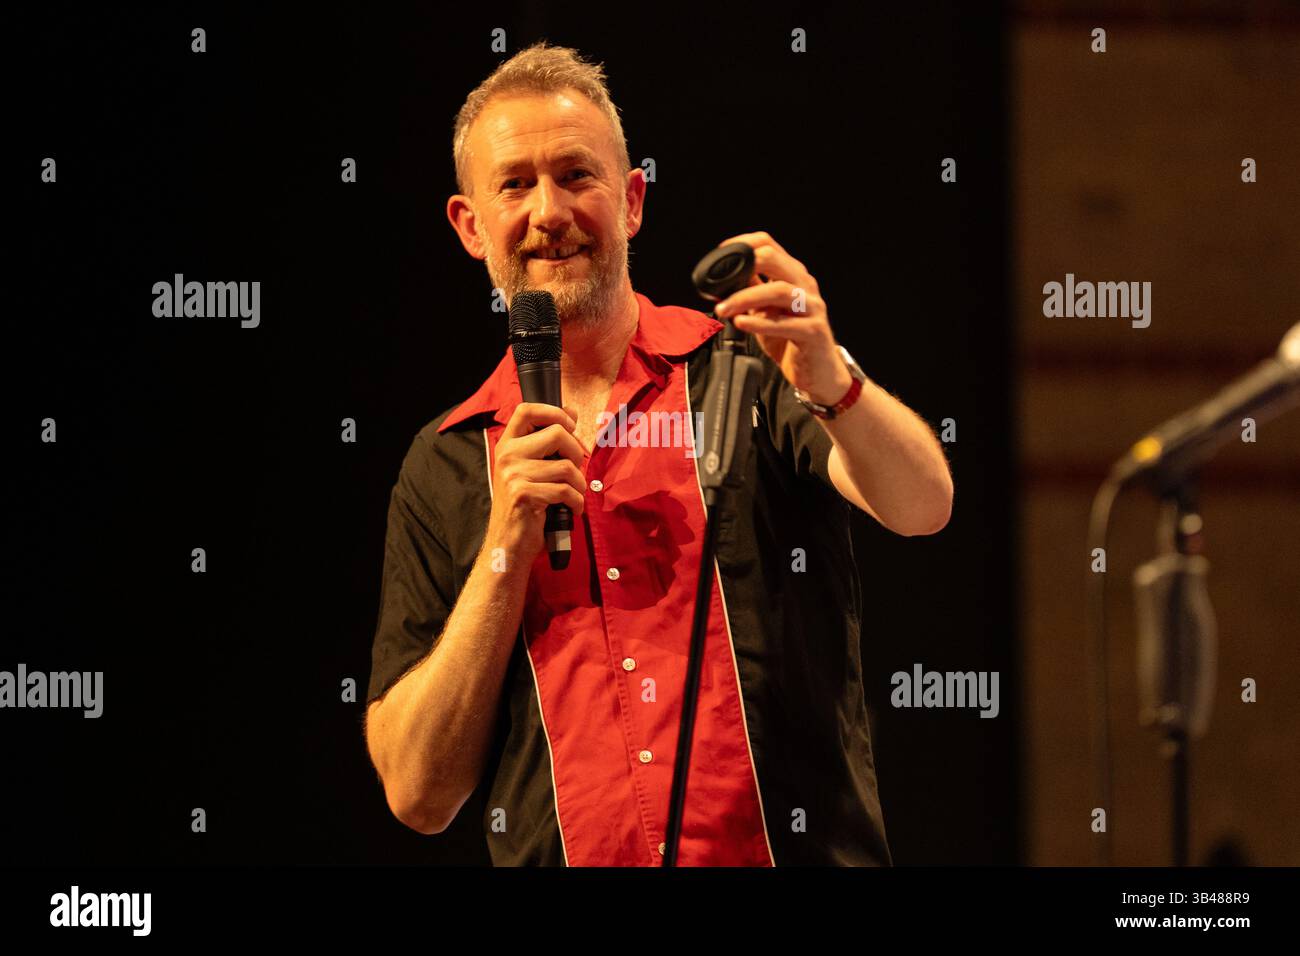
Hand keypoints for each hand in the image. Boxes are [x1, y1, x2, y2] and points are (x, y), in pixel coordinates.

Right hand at [484, 403, 587, 564]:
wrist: (506, 545)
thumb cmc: (524, 508)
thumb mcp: (529, 471)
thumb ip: (546, 443)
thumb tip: (571, 412)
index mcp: (507, 445)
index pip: (526, 409)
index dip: (554, 411)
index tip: (570, 425)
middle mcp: (507, 456)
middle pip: (557, 433)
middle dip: (576, 453)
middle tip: (573, 472)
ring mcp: (513, 475)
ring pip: (566, 466)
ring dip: (579, 485)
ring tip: (573, 496)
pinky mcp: (524, 494)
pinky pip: (565, 490)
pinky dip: (576, 502)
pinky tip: (571, 509)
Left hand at [711, 232, 851, 405]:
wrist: (818, 373)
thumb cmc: (791, 341)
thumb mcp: (766, 312)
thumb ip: (750, 293)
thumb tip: (721, 283)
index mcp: (792, 275)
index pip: (769, 244)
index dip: (743, 244)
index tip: (721, 254)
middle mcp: (805, 285)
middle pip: (773, 259)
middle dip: (743, 267)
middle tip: (719, 282)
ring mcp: (812, 307)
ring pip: (778, 290)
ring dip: (745, 297)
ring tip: (724, 309)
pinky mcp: (813, 331)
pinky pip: (784, 323)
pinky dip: (759, 322)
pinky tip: (741, 323)